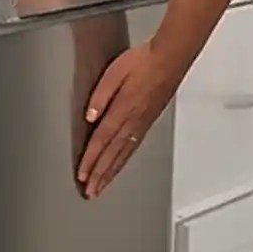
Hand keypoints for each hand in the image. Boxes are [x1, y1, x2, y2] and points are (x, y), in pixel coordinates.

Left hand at [77, 41, 180, 198]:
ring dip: (110, 173)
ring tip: (101, 187)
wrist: (170, 59)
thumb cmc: (143, 61)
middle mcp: (133, 121)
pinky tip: (119, 166)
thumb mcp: (114, 72)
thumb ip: (100, 96)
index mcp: (123, 109)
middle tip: (90, 192)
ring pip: (123, 154)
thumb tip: (89, 116)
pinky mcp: (148, 122)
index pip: (101, 140)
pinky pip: (133, 147)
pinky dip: (123, 161)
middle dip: (99, 175)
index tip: (82, 175)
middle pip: (112, 154)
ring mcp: (142, 124)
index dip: (90, 160)